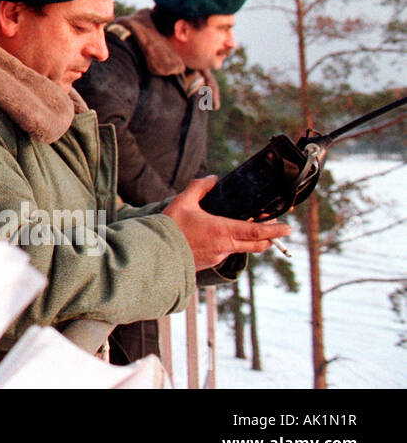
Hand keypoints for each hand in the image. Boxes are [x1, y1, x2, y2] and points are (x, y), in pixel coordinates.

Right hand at [163, 177, 291, 269]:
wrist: (156, 253)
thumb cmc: (170, 227)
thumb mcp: (183, 202)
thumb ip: (199, 188)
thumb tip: (212, 179)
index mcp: (223, 231)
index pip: (257, 231)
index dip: (275, 230)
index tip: (288, 228)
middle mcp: (225, 246)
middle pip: (256, 245)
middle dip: (269, 238)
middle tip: (277, 232)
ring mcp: (218, 257)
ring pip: (240, 248)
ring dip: (247, 240)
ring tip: (244, 229)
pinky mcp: (209, 263)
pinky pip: (225, 252)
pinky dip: (229, 244)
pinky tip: (219, 237)